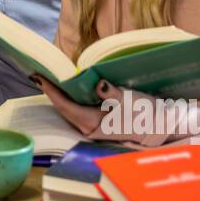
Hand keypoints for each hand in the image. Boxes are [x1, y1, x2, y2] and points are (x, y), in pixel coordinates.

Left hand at [37, 76, 176, 145]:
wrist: (161, 128)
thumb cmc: (146, 115)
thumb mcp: (130, 101)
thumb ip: (113, 93)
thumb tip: (100, 84)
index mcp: (92, 124)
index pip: (64, 105)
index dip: (50, 90)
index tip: (38, 76)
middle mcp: (88, 128)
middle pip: (63, 107)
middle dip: (51, 90)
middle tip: (38, 72)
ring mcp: (92, 126)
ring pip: (69, 108)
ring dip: (59, 93)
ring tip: (48, 77)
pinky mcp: (97, 122)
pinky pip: (77, 108)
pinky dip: (70, 96)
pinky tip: (68, 86)